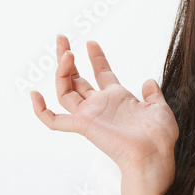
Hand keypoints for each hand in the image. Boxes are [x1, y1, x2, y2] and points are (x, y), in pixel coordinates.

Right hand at [29, 35, 178, 188]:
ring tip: (67, 53)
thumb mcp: (160, 109)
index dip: (96, 57)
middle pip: (76, 79)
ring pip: (64, 91)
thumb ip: (153, 95)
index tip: (91, 42)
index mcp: (118, 99)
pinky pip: (55, 121)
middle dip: (66, 58)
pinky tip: (34, 94)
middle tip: (61, 37)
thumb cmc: (159, 138)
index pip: (102, 74)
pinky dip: (41, 111)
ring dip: (61, 71)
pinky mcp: (84, 125)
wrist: (154, 156)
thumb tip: (148, 81)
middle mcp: (101, 106)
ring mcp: (90, 115)